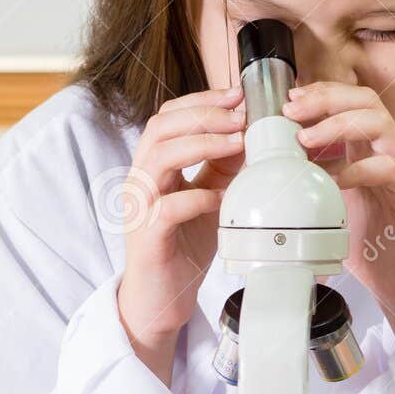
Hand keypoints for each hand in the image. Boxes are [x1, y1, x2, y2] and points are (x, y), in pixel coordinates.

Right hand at [116, 85, 245, 383]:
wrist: (160, 297)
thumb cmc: (182, 245)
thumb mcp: (208, 198)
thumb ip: (221, 170)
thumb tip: (253, 139)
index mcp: (155, 166)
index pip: (169, 117)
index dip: (201, 100)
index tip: (237, 95)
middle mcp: (142, 180)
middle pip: (161, 127)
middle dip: (204, 114)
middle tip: (240, 115)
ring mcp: (141, 206)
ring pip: (159, 157)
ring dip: (202, 144)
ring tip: (237, 142)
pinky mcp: (148, 236)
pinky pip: (168, 207)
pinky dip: (198, 197)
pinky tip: (223, 197)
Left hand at [283, 83, 394, 340]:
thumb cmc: (370, 245)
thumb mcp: (331, 205)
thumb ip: (311, 182)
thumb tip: (266, 173)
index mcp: (370, 150)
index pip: (350, 101)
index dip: (319, 93)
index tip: (287, 101)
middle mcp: (390, 152)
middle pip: (365, 100)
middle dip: (326, 98)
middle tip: (292, 110)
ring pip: (379, 123)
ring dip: (338, 125)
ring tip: (306, 140)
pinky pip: (389, 167)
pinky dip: (357, 168)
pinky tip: (334, 180)